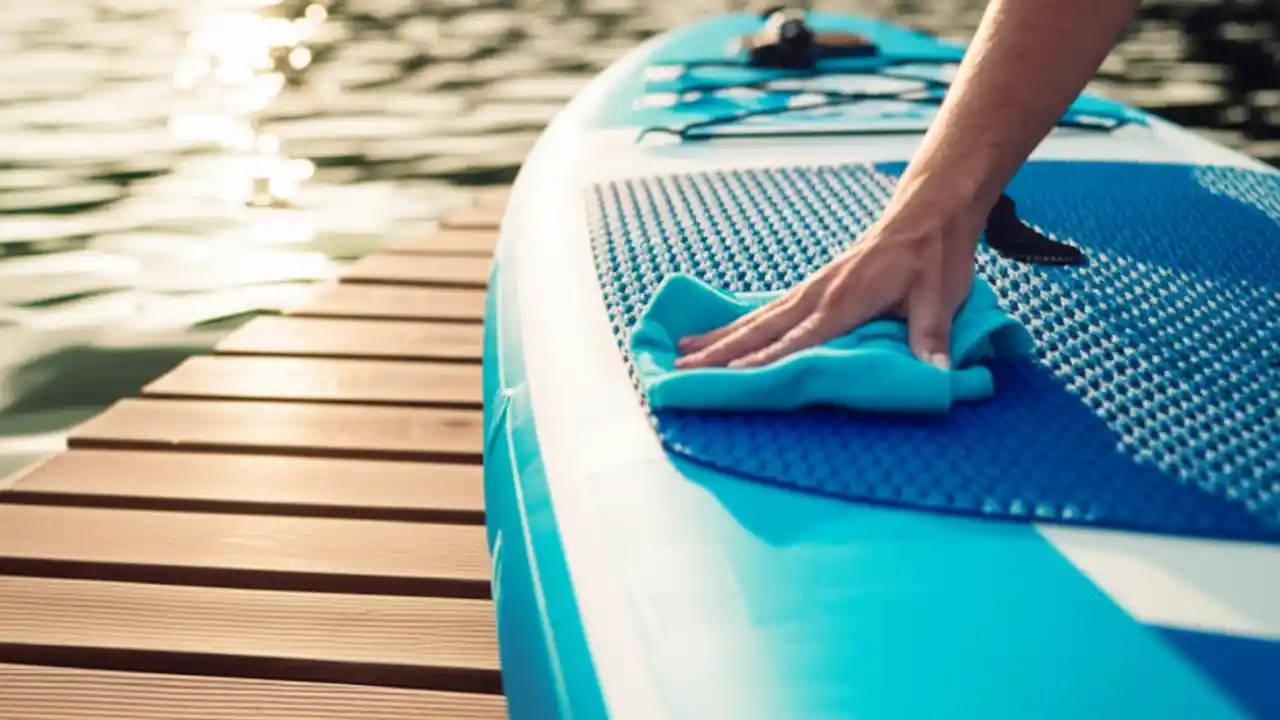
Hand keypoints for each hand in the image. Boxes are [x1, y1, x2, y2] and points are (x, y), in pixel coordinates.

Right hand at [674, 204, 981, 370]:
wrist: (928, 213)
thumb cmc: (935, 256)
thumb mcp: (940, 295)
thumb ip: (931, 336)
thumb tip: (936, 373)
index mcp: (845, 299)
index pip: (799, 337)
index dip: (767, 358)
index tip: (733, 375)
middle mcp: (818, 293)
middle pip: (761, 327)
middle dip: (720, 350)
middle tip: (682, 368)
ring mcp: (812, 288)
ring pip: (757, 316)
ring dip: (719, 335)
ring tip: (683, 350)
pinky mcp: (813, 286)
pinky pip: (767, 309)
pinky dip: (738, 323)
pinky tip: (720, 333)